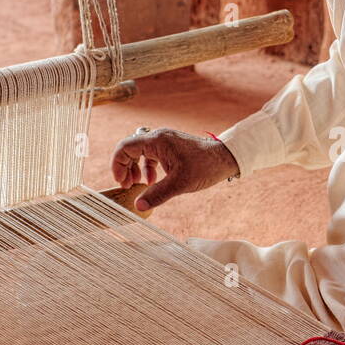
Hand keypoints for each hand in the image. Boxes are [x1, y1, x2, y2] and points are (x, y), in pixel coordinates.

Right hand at [110, 127, 238, 211]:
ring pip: (140, 153)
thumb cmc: (205, 167)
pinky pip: (151, 155)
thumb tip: (138, 206)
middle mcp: (159, 137)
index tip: (121, 182)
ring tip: (138, 185)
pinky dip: (148, 168)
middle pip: (130, 149)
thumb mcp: (180, 184)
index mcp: (157, 141)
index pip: (125, 147)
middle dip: (125, 167)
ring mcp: (165, 142)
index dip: (118, 164)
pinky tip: (151, 182)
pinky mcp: (171, 148)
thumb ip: (157, 195)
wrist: (226, 159)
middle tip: (127, 185)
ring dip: (136, 168)